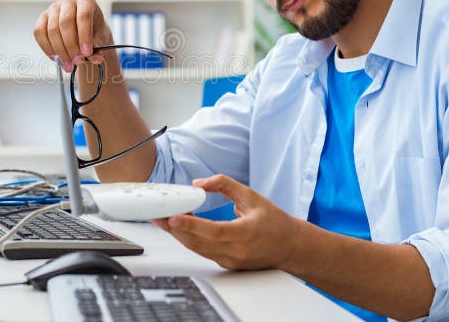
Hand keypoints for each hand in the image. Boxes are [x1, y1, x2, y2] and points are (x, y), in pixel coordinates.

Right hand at [33, 0, 111, 71]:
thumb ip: (98, 48)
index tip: (87, 53)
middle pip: (65, 23)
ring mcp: (53, 7)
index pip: (83, 16)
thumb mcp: (100, 38)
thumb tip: (96, 58)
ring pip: (52, 30)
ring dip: (60, 51)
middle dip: (71, 46)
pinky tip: (56, 58)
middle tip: (77, 62)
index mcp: (86, 0)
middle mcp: (68, 0)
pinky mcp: (43, 17)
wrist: (86, 31)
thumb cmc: (94, 31)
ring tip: (69, 65)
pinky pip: (39, 33)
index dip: (84, 36)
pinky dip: (46, 48)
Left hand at [152, 174, 298, 270]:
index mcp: (246, 233)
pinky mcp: (226, 264)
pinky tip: (180, 227)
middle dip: (174, 229)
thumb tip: (199, 183)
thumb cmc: (274, 221)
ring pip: (197, 249)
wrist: (290, 247)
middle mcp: (237, 251)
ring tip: (163, 219)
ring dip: (178, 234)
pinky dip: (189, 239)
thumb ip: (225, 185)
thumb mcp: (251, 196)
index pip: (214, 231)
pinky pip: (203, 251)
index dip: (192, 226)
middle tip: (158, 214)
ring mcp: (231, 260)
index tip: (175, 217)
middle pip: (199, 243)